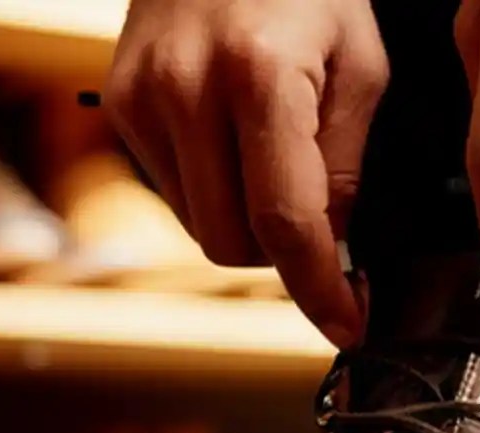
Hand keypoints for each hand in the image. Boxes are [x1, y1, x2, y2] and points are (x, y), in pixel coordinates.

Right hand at [105, 0, 388, 346]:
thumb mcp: (360, 63)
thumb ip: (346, 164)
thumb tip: (331, 248)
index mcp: (260, 76)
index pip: (287, 222)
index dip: (320, 288)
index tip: (347, 322)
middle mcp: (186, 90)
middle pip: (232, 244)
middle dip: (281, 255)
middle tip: (318, 225)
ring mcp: (141, 100)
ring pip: (198, 228)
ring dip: (244, 225)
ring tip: (271, 165)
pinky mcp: (119, 105)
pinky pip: (172, 192)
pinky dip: (212, 193)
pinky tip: (232, 146)